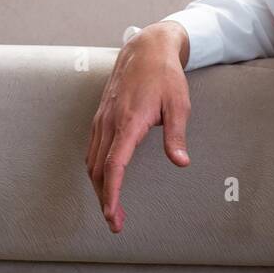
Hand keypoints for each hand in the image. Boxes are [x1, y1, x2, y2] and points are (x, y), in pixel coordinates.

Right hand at [86, 21, 191, 232]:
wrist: (145, 49)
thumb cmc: (165, 77)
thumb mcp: (179, 104)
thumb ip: (177, 136)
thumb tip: (181, 162)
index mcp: (129, 122)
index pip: (115, 166)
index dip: (111, 194)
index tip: (112, 215)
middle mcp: (109, 123)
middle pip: (99, 170)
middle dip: (104, 199)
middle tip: (116, 223)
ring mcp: (102, 119)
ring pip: (92, 161)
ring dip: (99, 187)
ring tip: (112, 208)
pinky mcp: (101, 117)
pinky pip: (92, 149)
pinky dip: (96, 170)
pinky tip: (104, 180)